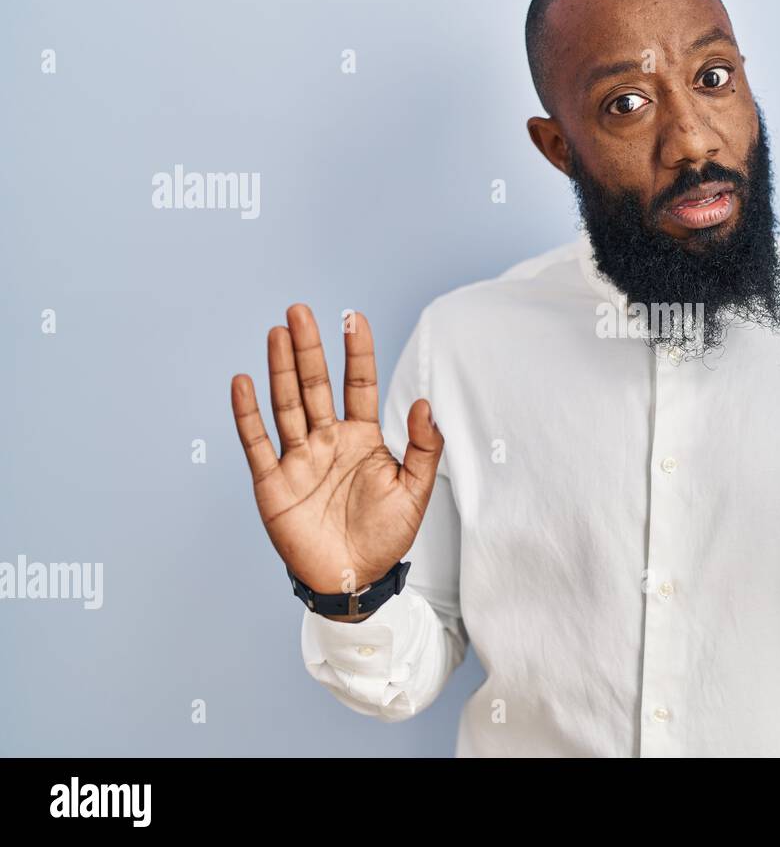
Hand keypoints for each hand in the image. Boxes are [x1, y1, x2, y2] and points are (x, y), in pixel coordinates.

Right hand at [231, 304, 443, 595]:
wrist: (354, 579)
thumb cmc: (386, 536)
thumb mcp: (416, 491)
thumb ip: (424, 448)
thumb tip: (425, 403)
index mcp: (363, 438)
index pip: (359, 384)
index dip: (356, 352)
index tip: (353, 318)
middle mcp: (328, 440)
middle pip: (316, 385)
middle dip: (309, 349)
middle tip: (299, 311)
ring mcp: (298, 458)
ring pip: (287, 405)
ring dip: (280, 370)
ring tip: (277, 333)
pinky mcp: (273, 482)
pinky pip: (257, 442)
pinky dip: (248, 413)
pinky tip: (243, 381)